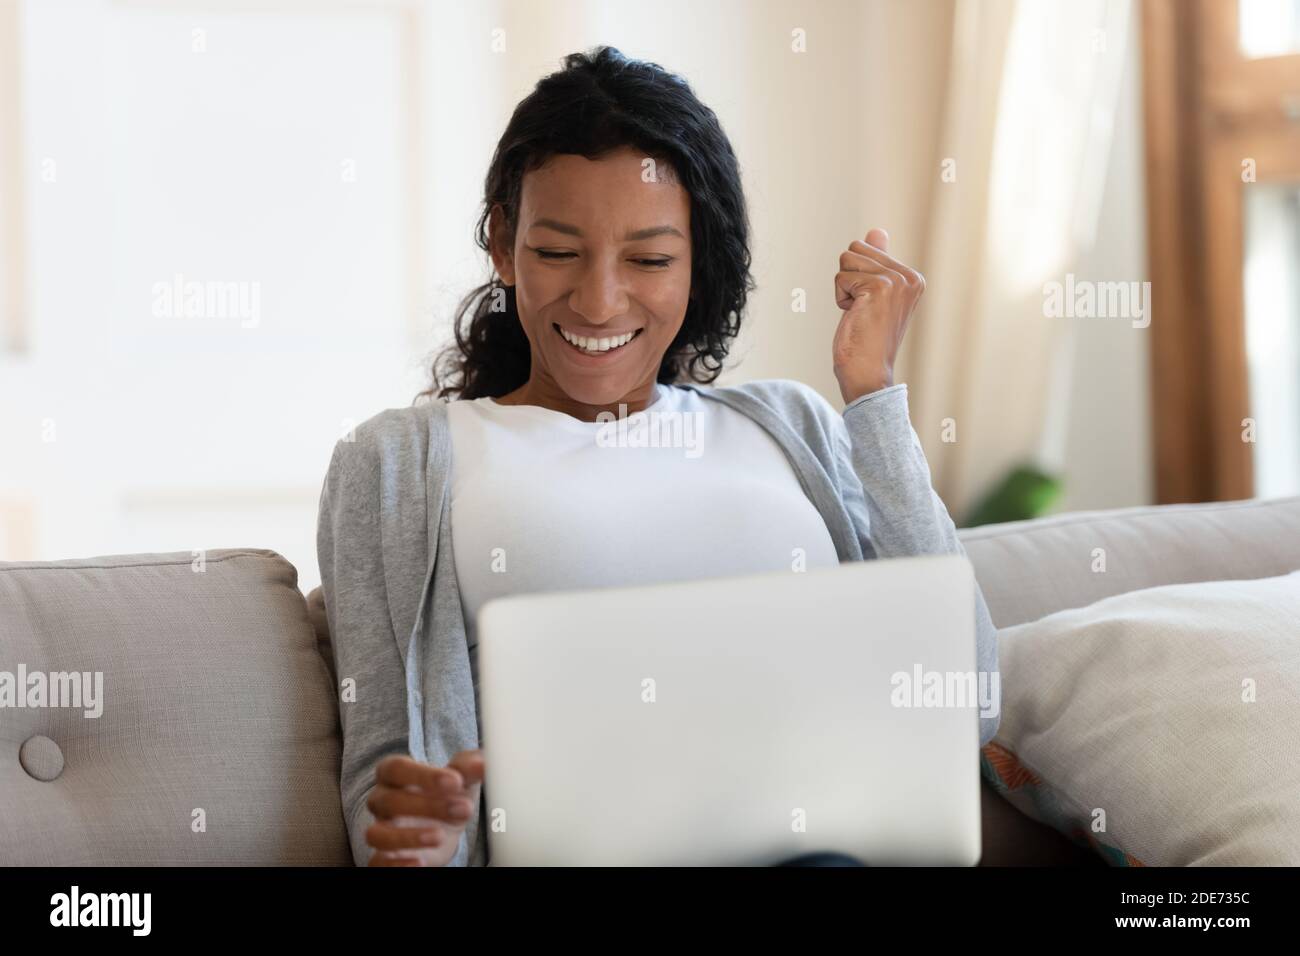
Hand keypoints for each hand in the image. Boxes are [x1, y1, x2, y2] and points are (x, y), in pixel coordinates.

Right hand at [365, 750, 483, 866]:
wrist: (447, 826)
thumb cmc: (448, 793)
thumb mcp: (461, 776)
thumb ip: (468, 767)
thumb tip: (481, 764)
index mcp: (394, 773)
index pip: (397, 768)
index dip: (423, 776)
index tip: (456, 782)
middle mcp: (381, 800)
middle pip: (390, 801)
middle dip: (428, 806)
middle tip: (463, 809)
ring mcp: (380, 829)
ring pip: (377, 834)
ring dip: (408, 837)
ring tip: (440, 837)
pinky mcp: (384, 857)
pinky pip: (377, 862)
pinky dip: (396, 864)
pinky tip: (420, 862)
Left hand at [831, 228, 925, 403]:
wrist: (868, 375)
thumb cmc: (866, 341)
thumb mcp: (872, 296)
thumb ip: (877, 262)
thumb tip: (876, 231)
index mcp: (912, 278)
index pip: (866, 249)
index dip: (856, 279)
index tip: (870, 308)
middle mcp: (909, 277)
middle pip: (856, 249)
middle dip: (849, 279)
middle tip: (863, 311)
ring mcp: (896, 281)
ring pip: (847, 258)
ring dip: (844, 288)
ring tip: (860, 313)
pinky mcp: (879, 287)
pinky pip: (841, 277)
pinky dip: (841, 298)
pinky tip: (856, 317)